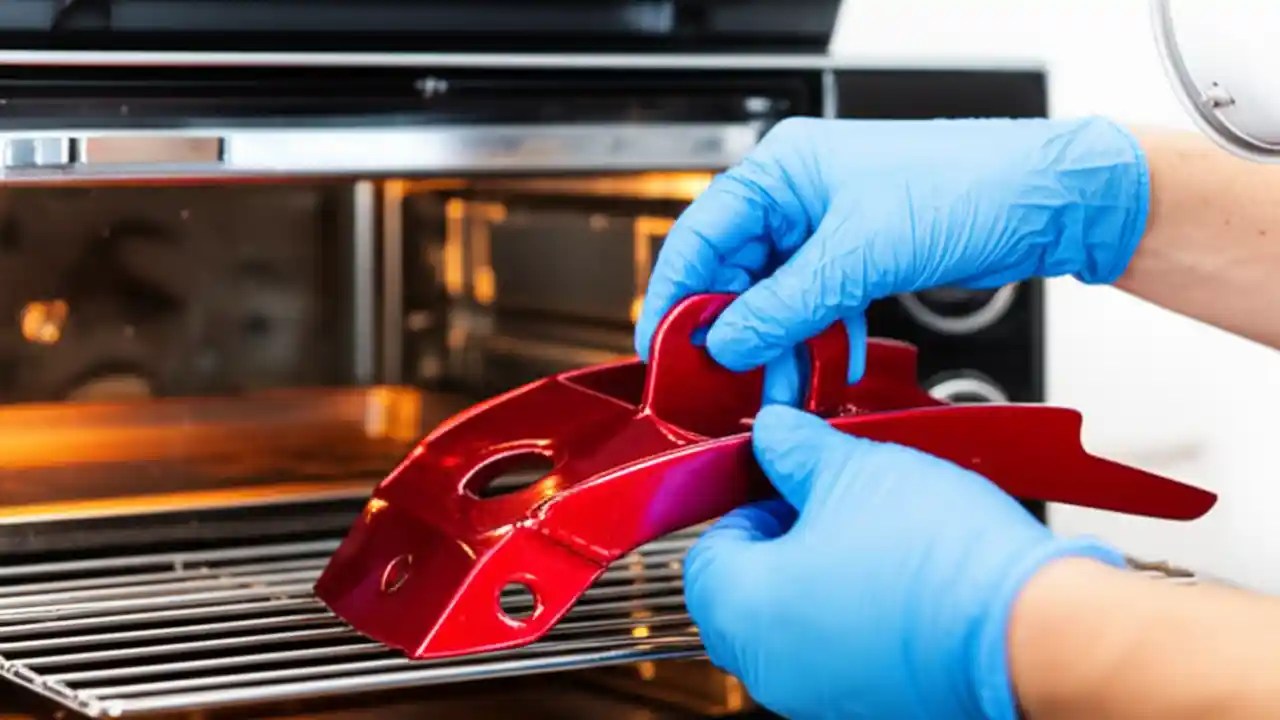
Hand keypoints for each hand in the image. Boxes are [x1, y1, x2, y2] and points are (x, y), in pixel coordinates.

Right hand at [635, 116, 1149, 402]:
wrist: (1048, 201)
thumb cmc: (969, 185)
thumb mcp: (860, 252)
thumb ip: (786, 304)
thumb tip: (729, 341)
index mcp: (783, 170)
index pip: (702, 233)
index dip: (676, 292)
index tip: (660, 342)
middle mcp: (799, 196)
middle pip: (737, 272)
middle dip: (733, 330)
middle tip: (719, 379)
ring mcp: (830, 228)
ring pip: (779, 298)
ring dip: (779, 347)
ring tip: (777, 391)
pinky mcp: (860, 257)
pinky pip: (819, 307)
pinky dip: (820, 342)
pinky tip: (829, 371)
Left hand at [683, 405, 1123, 719]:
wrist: (1035, 630)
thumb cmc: (942, 562)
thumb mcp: (855, 470)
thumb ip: (796, 450)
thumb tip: (775, 434)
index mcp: (743, 608)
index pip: (705, 552)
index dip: (747, 506)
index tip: (787, 483)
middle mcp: (769, 667)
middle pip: (743, 593)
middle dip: (782, 542)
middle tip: (831, 504)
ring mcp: (818, 697)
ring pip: (790, 626)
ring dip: (818, 578)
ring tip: (874, 536)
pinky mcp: (869, 707)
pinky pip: (836, 655)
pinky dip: (853, 618)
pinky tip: (900, 581)